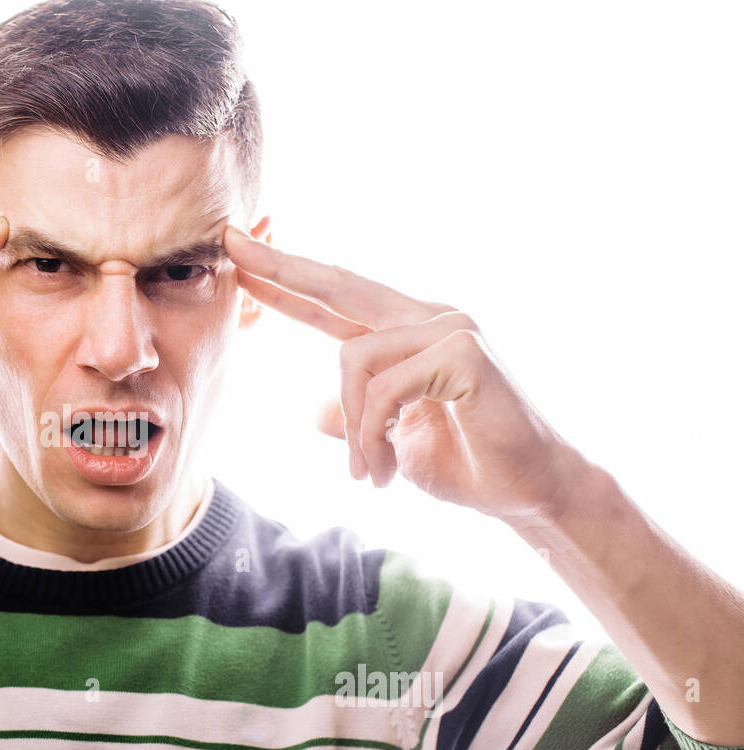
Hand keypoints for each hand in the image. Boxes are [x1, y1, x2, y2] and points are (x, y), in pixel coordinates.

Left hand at [224, 223, 581, 526]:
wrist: (528, 492)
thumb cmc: (466, 464)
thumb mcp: (390, 443)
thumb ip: (354, 421)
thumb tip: (314, 413)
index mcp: (408, 333)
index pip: (337, 300)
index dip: (287, 281)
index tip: (240, 258)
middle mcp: (429, 318)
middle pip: (339, 285)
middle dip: (281, 268)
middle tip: (231, 246)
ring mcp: (450, 329)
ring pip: (353, 360)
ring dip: (352, 430)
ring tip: (369, 475)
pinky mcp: (466, 352)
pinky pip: (385, 388)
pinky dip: (374, 435)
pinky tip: (389, 470)